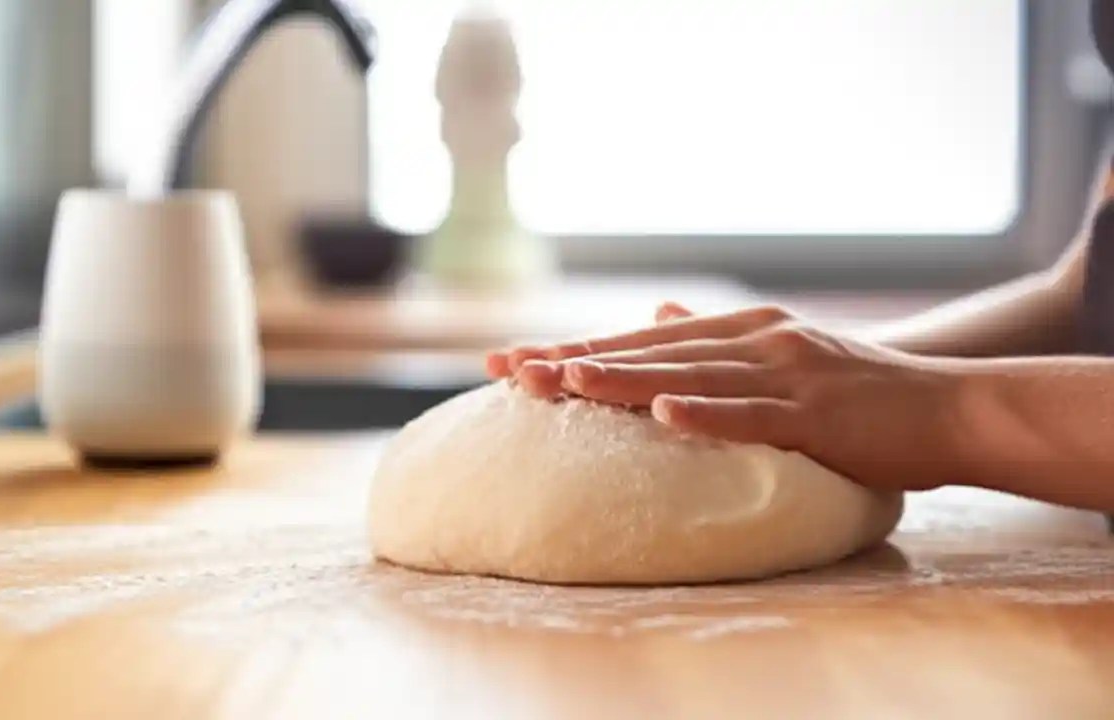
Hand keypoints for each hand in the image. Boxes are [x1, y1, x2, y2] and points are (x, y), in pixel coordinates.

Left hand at [487, 305, 964, 492]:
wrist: (948, 409)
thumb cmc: (859, 393)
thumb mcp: (781, 355)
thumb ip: (716, 337)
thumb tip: (659, 314)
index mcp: (741, 332)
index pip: (640, 342)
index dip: (574, 349)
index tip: (512, 359)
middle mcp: (755, 342)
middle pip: (649, 353)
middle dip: (574, 361)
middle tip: (507, 368)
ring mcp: (785, 373)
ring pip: (690, 376)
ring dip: (624, 379)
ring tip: (563, 381)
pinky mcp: (816, 412)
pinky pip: (752, 415)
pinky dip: (707, 413)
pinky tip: (663, 413)